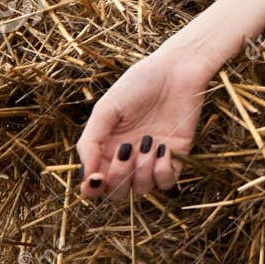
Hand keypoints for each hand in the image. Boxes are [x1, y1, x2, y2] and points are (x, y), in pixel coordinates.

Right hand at [76, 45, 213, 200]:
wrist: (177, 70)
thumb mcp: (106, 110)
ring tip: (149, 141)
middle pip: (117, 193)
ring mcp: (152, 159)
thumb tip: (87, 175)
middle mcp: (128, 158)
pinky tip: (164, 148)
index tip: (96, 179)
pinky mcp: (177, 155)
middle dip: (119, 179)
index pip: (94, 185)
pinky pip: (167, 182)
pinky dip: (164, 171)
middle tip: (127, 150)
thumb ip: (91, 142)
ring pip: (142, 189)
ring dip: (142, 171)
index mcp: (106, 148)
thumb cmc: (138, 84)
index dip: (91, 191)